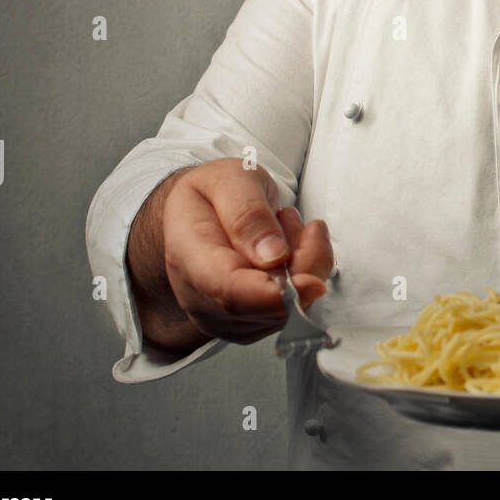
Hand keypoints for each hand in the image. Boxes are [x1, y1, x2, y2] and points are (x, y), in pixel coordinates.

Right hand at [156, 158, 333, 345]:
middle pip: (263, 310)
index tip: (310, 280)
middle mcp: (200, 295)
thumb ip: (249, 213)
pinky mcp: (245, 321)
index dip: (274, 295)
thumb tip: (273, 256)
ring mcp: (221, 314)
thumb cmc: (214, 190)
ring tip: (282, 224)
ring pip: (284, 312)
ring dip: (303, 266)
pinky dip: (304, 276)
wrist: (204, 204)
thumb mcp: (230, 178)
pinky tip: (289, 247)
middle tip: (291, 218)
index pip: (229, 294)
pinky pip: (290, 311)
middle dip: (301, 267)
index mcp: (188, 255)